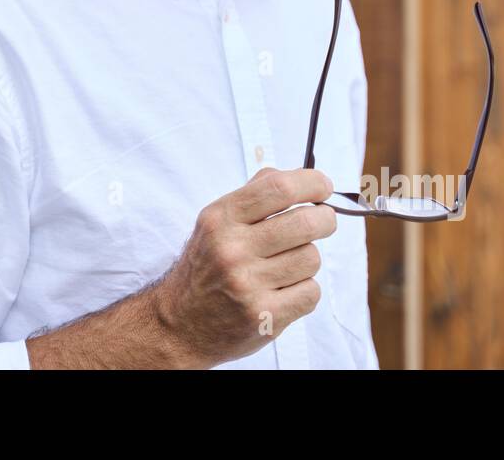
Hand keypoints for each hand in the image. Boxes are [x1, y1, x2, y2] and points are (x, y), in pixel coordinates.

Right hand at [148, 166, 336, 367]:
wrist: (178, 325)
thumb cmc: (205, 266)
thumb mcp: (215, 222)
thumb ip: (253, 194)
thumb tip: (299, 178)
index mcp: (221, 219)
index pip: (278, 188)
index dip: (311, 183)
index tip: (323, 187)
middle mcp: (232, 249)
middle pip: (306, 223)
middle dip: (325, 219)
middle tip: (323, 221)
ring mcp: (247, 285)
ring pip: (312, 258)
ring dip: (307, 259)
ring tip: (287, 264)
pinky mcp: (263, 317)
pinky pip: (310, 292)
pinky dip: (304, 290)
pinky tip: (283, 290)